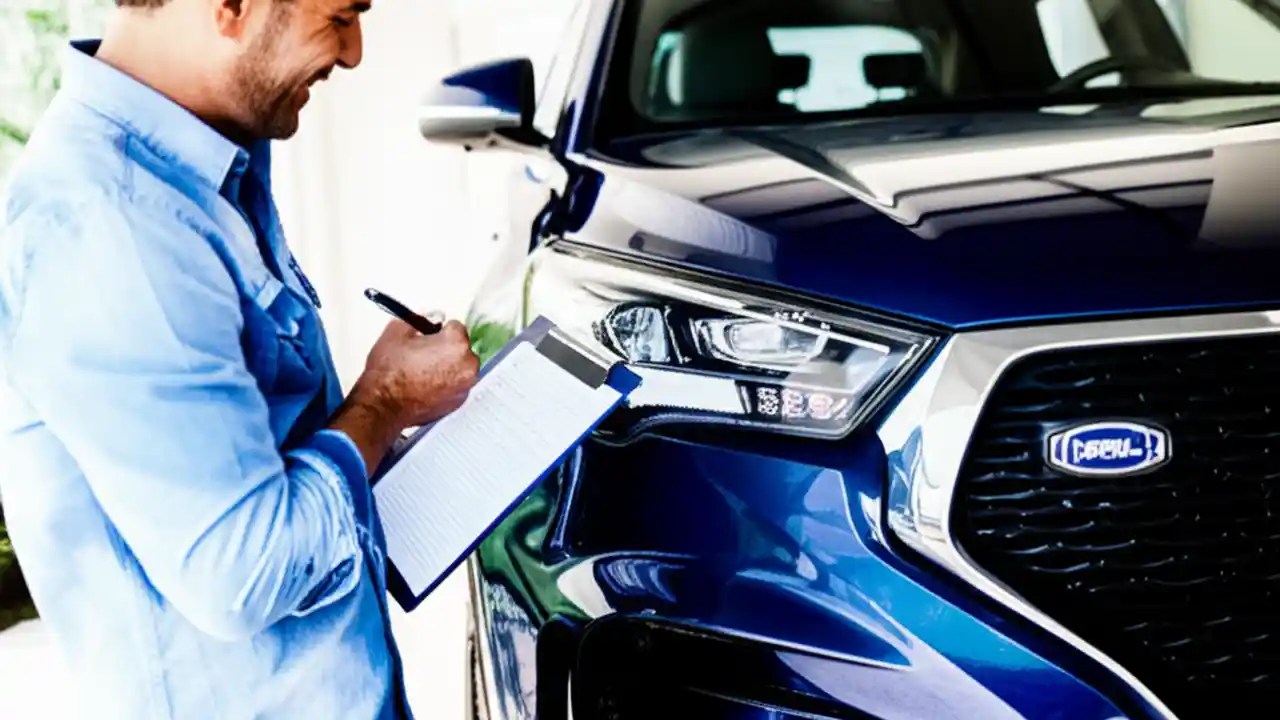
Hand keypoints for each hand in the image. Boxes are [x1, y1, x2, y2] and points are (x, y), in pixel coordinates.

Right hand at [330, 317, 479, 472]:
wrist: (383, 405)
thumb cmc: (389, 373)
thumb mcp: (397, 331)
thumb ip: (418, 318)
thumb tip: (428, 318)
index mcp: (456, 343)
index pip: (455, 327)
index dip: (439, 331)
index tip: (428, 337)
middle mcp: (467, 365)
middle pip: (461, 348)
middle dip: (446, 349)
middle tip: (423, 355)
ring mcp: (465, 386)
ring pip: (460, 367)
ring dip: (448, 366)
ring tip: (423, 371)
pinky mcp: (459, 402)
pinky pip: (456, 385)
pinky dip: (447, 383)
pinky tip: (426, 385)